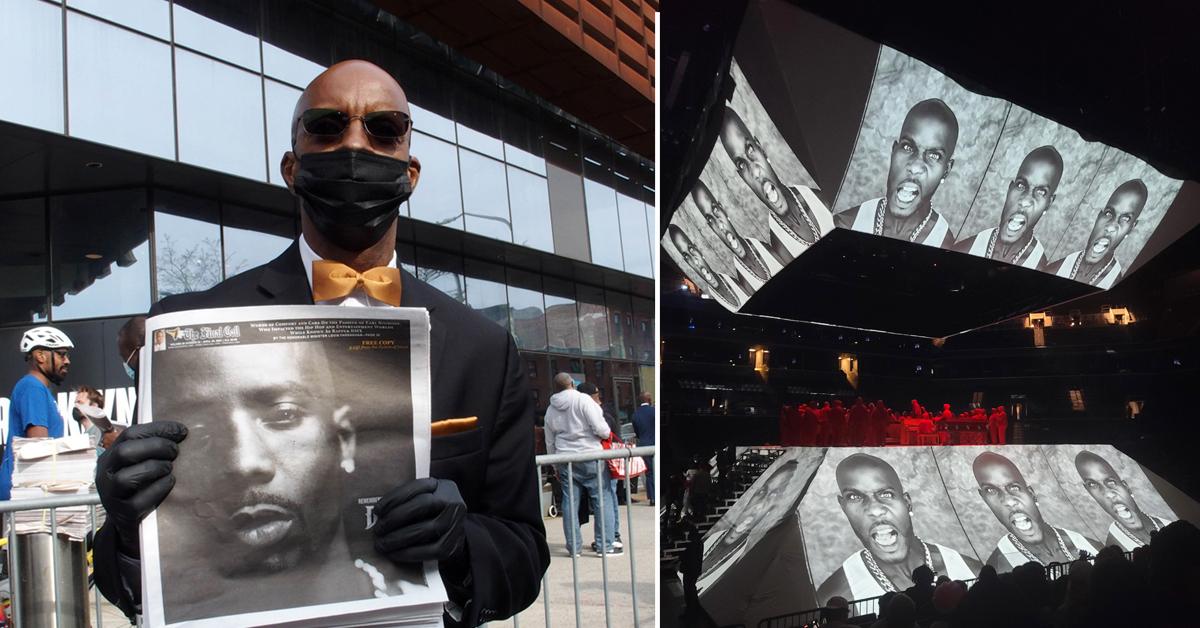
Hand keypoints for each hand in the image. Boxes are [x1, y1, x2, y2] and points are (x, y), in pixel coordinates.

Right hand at [96, 421, 187, 555]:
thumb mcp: (137, 464)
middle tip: (175, 451)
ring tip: (170, 468)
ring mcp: (111, 495)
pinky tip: (169, 482)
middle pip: (124, 453)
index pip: (130, 434)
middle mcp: (105, 474)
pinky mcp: (123, 513)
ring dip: (155, 468)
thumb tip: (181, 431)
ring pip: (126, 478)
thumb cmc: (137, 486)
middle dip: (155, 447)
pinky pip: (137, 501)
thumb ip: (150, 447)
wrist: (125, 521)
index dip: (158, 429)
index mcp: (110, 456)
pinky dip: (157, 488)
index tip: (181, 430)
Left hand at [374, 478, 466, 565]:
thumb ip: (407, 501)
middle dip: (395, 518)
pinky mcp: (453, 546)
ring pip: (425, 529)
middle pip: (423, 505)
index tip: (377, 510)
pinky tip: (394, 554)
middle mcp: (453, 502)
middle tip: (378, 530)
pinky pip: (430, 551)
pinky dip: (409, 553)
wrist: (455, 536)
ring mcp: (456, 524)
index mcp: (443, 486)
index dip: (395, 497)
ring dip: (399, 538)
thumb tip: (378, 514)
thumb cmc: (431, 516)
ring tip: (382, 544)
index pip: (418, 487)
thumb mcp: (425, 500)